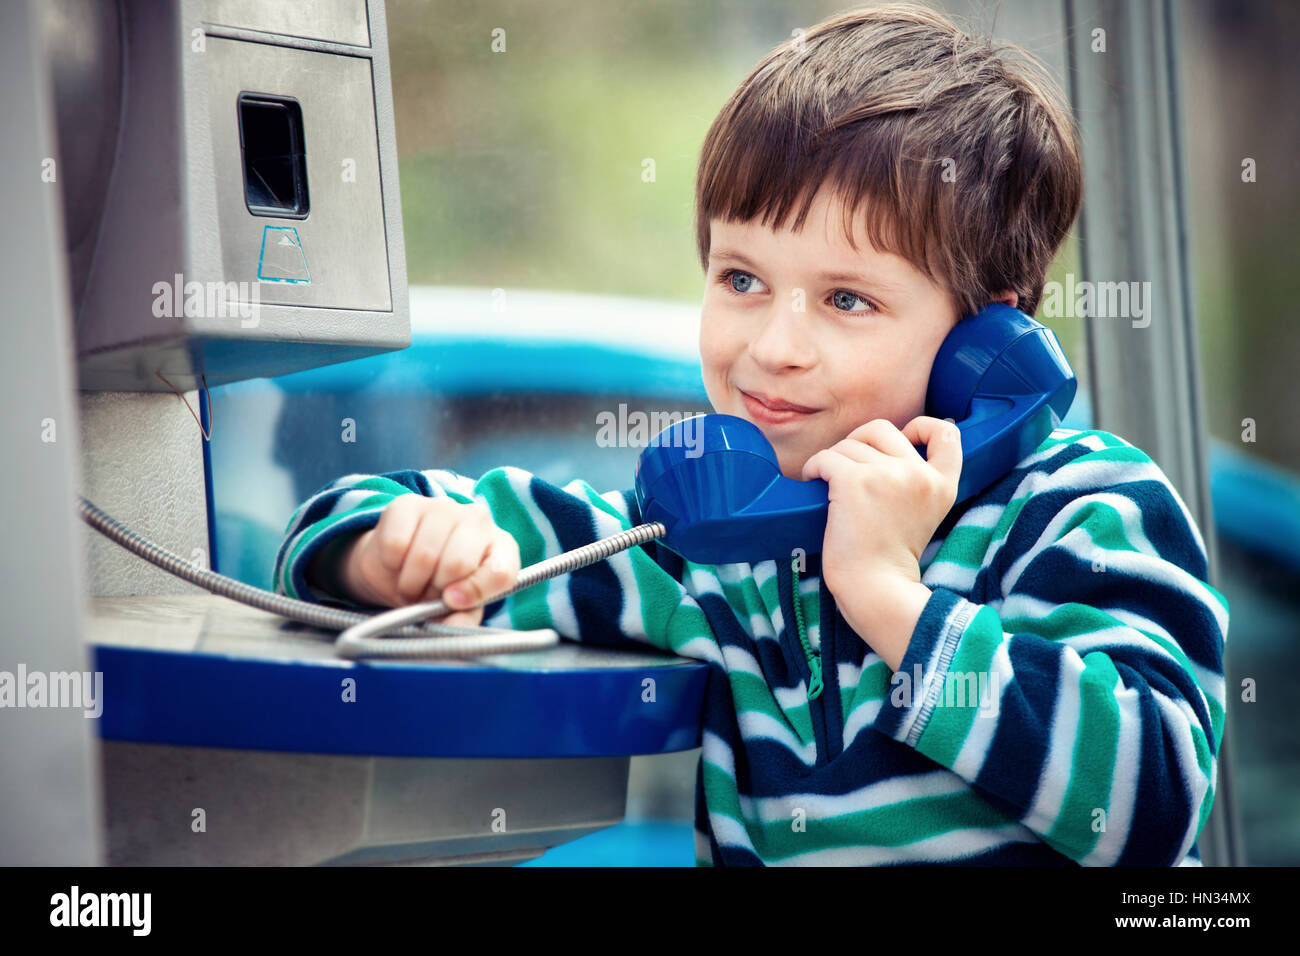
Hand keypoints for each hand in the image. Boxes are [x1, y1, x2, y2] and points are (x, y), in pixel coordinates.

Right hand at [337, 495, 520, 623]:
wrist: (398, 565)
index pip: (500, 573)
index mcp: (501, 548)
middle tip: (426, 594)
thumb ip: (463, 620)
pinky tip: (398, 562)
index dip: (474, 593)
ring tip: (411, 584)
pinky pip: (396, 544)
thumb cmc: (439, 586)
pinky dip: (391, 564)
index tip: (452, 602)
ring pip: (424, 556)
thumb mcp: (458, 609)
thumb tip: (455, 627)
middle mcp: (478, 520)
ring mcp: (443, 507)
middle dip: (435, 590)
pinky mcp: (407, 503)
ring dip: (410, 583)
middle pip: (458, 564)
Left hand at [800, 417, 961, 663]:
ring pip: (848, 445)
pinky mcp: (855, 481)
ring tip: (827, 487)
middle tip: (846, 470)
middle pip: (882, 429)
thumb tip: (881, 450)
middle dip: (858, 442)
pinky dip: (814, 468)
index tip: (904, 436)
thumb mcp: (922, 515)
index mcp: (942, 484)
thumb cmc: (888, 561)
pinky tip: (813, 484)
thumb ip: (915, 483)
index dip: (922, 426)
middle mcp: (919, 475)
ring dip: (832, 462)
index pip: (947, 433)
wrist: (876, 590)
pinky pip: (825, 457)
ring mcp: (888, 475)